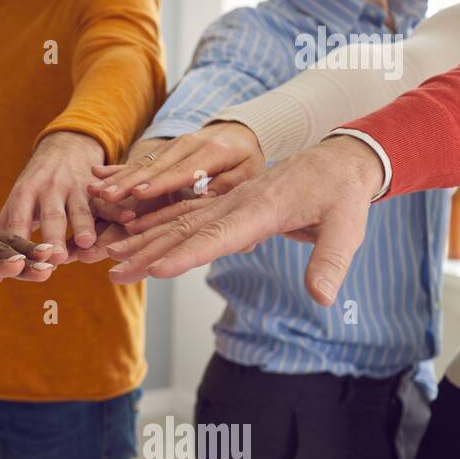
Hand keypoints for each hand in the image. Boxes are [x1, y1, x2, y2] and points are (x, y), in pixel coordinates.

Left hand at [0, 131, 105, 263]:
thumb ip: (4, 245)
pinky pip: (108, 201)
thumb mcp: (16, 208)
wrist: (65, 147)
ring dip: (84, 226)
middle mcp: (48, 190)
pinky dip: (118, 210)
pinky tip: (128, 221)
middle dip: (53, 236)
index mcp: (24, 195)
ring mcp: (75, 187)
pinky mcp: (98, 187)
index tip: (20, 263)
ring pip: (80, 209)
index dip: (20, 241)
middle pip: (51, 216)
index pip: (19, 220)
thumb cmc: (35, 189)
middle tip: (57, 257)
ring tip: (87, 243)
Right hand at [88, 122, 265, 207]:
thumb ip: (225, 190)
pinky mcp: (162, 151)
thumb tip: (207, 209)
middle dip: (128, 183)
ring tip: (95, 190)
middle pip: (154, 167)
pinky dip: (118, 169)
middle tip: (107, 196)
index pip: (181, 171)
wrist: (238, 131)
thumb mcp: (247, 175)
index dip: (160, 183)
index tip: (139, 193)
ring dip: (118, 179)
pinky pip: (139, 161)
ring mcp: (171, 146)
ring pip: (142, 165)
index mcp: (211, 152)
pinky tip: (96, 174)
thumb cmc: (246, 159)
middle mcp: (186, 145)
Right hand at [105, 136, 384, 304]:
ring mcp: (226, 203)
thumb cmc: (343, 195)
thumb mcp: (347, 228)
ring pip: (176, 222)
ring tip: (112, 258)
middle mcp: (235, 204)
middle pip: (183, 230)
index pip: (218, 236)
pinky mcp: (225, 204)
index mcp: (262, 209)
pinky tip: (133, 238)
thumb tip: (321, 299)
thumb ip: (330, 261)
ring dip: (143, 240)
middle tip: (115, 272)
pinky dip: (156, 227)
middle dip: (147, 252)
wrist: (338, 160)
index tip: (156, 270)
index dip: (187, 255)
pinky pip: (184, 215)